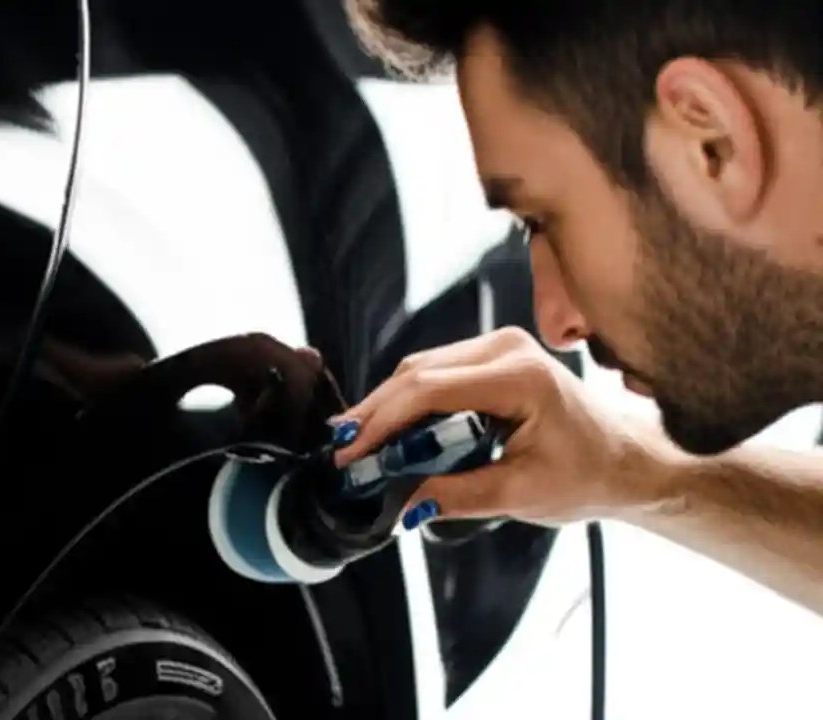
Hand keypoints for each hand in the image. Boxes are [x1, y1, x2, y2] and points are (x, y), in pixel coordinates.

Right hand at [329, 327, 667, 527]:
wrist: (626, 458)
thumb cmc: (587, 475)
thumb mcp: (521, 494)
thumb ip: (459, 497)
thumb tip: (404, 505)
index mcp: (519, 377)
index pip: (430, 390)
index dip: (382, 420)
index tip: (351, 451)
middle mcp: (506, 348)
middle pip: (417, 373)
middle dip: (374, 412)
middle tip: (341, 450)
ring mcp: (499, 346)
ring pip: (421, 368)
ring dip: (386, 405)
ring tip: (355, 442)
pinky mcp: (493, 356)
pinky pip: (436, 371)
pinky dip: (407, 400)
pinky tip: (387, 428)